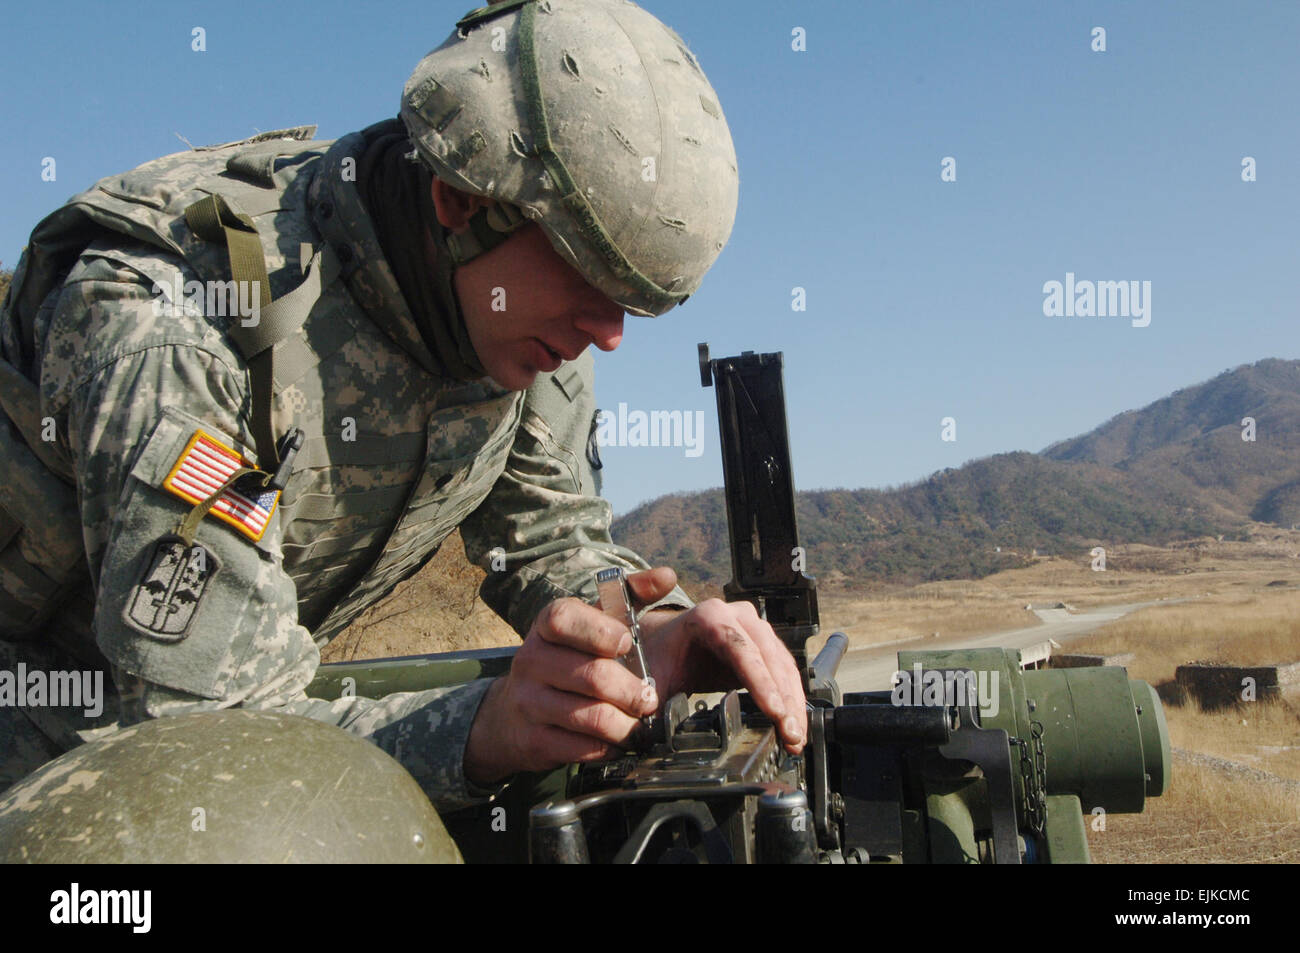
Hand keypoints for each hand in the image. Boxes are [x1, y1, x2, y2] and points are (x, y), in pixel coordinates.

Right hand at [463, 596, 658, 784]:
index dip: (598, 630)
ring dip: (625, 724)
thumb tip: (667, 575)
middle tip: (651, 700)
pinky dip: (608, 748)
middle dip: (631, 691)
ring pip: (590, 716)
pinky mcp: (532, 740)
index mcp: (546, 627)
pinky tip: (618, 743)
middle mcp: (531, 660)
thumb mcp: (591, 624)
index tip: (626, 643)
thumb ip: (629, 597)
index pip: (563, 619)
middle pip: (590, 675)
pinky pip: (580, 748)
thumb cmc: (567, 660)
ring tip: (640, 724)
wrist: (512, 714)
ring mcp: (528, 701)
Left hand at [629, 567, 806, 755]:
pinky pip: (784, 672)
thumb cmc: (659, 654)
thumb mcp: (652, 675)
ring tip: (796, 738)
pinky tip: (794, 724)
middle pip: (769, 658)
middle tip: (791, 734)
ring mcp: (755, 628)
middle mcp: (737, 616)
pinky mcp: (764, 646)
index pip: (741, 649)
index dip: (760, 682)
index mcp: (709, 616)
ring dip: (793, 703)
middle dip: (784, 699)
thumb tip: (653, 728)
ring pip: (783, 665)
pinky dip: (791, 699)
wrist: (664, 640)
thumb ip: (651, 698)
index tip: (774, 712)